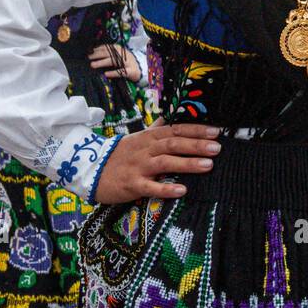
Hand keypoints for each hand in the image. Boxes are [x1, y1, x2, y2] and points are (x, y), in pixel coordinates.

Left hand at [89, 44, 140, 81]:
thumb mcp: (119, 56)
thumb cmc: (127, 62)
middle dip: (98, 55)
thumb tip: (93, 53)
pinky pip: (122, 72)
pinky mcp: (131, 71)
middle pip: (109, 53)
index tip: (89, 51)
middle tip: (89, 58)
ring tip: (93, 65)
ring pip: (113, 61)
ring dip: (102, 62)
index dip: (98, 49)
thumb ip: (109, 54)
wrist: (141, 69)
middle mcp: (123, 54)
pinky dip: (113, 73)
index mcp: (120, 50)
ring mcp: (128, 63)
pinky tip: (106, 74)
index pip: (107, 47)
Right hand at [92, 123, 220, 204]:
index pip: (176, 130)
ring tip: (208, 165)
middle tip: (217, 147)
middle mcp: (145, 149)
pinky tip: (182, 191)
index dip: (196, 130)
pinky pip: (150, 187)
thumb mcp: (138, 137)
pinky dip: (166, 189)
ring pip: (165, 162)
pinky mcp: (132, 184)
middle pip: (173, 144)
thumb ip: (157, 128)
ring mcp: (138, 166)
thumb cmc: (119, 154)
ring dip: (187, 163)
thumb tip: (171, 116)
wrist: (90, 170)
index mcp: (149, 137)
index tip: (216, 132)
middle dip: (196, 145)